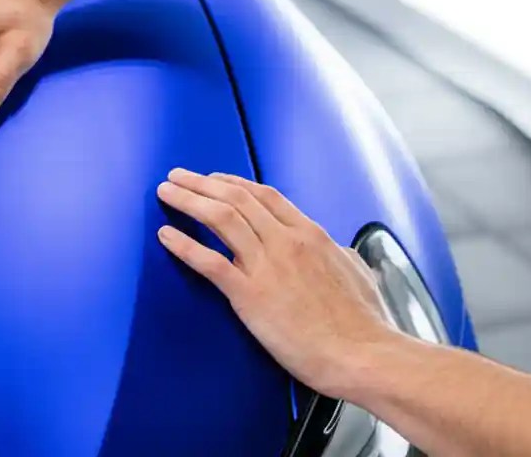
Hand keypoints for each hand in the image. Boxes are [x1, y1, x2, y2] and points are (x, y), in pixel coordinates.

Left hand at [156, 168, 401, 398]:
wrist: (363, 355)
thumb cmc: (364, 323)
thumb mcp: (358, 273)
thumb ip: (340, 255)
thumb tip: (338, 250)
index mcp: (311, 235)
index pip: (265, 195)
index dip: (233, 183)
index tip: (213, 179)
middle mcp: (286, 242)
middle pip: (235, 198)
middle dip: (201, 183)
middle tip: (178, 176)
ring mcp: (267, 266)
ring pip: (219, 218)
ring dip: (188, 201)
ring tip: (166, 193)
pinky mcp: (250, 295)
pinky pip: (209, 261)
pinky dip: (183, 245)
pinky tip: (166, 236)